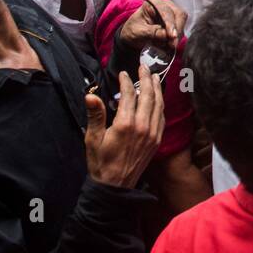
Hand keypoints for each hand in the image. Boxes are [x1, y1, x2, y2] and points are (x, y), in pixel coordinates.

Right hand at [84, 66, 164, 187]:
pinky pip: (162, 117)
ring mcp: (152, 133)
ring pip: (158, 105)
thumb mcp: (92, 139)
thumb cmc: (100, 162)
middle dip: (146, 78)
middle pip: (148, 96)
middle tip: (144, 66)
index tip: (123, 73)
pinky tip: (157, 98)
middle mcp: (143, 127)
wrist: (115, 186)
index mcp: (126, 125)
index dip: (126, 82)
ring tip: (153, 76)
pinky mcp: (157, 140)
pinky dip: (160, 104)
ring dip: (157, 89)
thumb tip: (90, 95)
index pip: (130, 95)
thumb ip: (95, 115)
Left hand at [117, 0, 184, 52]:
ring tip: (167, 46)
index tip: (172, 36)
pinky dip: (175, 38)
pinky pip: (180, 29)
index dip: (171, 23)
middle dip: (176, 30)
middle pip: (179, 15)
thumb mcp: (138, 32)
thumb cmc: (133, 31)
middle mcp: (165, 5)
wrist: (133, 37)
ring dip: (177, 36)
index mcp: (153, 3)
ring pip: (181, 23)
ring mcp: (171, 13)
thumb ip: (152, 32)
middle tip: (172, 44)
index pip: (166, 11)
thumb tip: (166, 35)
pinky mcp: (175, 22)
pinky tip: (168, 45)